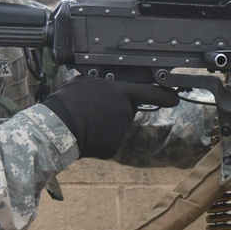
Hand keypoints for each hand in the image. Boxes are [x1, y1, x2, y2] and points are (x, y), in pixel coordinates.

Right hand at [43, 77, 179, 158]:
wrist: (56, 128)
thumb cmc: (68, 102)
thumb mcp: (86, 82)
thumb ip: (104, 83)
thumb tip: (107, 85)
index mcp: (120, 93)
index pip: (149, 93)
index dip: (164, 95)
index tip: (174, 98)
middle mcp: (125, 112)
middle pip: (127, 111)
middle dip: (115, 111)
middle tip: (93, 110)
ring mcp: (121, 131)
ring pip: (117, 127)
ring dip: (105, 125)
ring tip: (85, 122)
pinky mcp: (113, 147)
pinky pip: (110, 141)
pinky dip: (100, 140)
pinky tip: (87, 134)